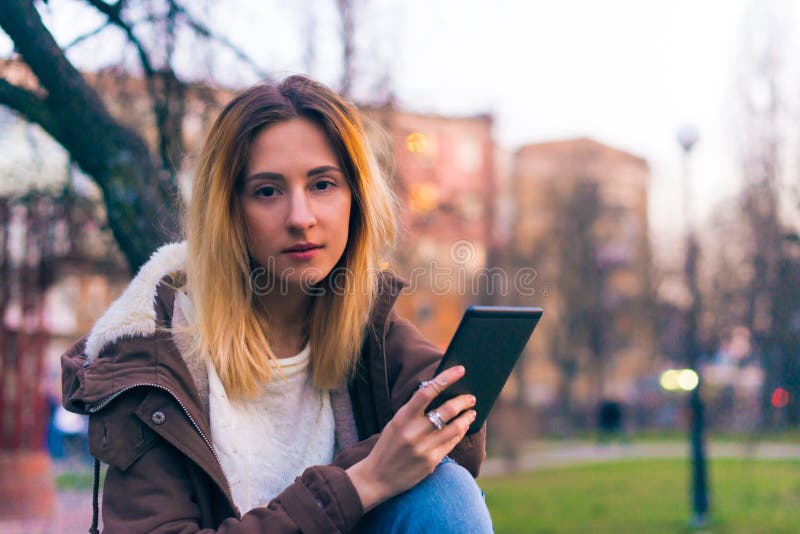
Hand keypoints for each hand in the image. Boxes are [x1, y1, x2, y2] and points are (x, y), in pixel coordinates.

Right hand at [345, 365, 476, 510]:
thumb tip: (437, 392)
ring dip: (467, 417)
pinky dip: (460, 433)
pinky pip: (452, 443)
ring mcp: (424, 448)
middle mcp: (414, 432)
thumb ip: (414, 410)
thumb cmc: (388, 445)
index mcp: (402, 417)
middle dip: (464, 401)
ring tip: (472, 412)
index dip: (446, 378)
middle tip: (472, 397)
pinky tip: (463, 428)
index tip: (461, 370)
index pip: (427, 392)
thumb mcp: (395, 423)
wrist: (377, 477)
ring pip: (455, 428)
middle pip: (447, 410)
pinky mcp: (431, 462)